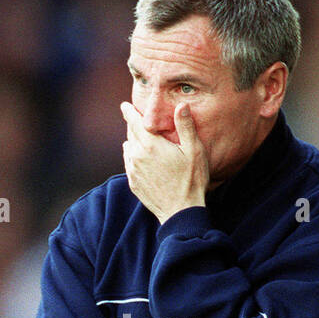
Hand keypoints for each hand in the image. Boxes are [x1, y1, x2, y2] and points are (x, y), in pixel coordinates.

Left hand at [120, 101, 207, 223]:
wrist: (180, 212)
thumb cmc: (191, 181)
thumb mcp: (194, 151)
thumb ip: (186, 126)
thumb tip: (181, 105)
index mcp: (150, 144)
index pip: (133, 121)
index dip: (128, 111)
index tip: (124, 105)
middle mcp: (137, 155)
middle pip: (130, 133)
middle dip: (133, 125)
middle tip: (138, 120)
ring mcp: (133, 171)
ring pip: (128, 148)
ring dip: (133, 141)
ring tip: (142, 139)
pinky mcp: (133, 183)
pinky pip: (129, 163)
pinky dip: (133, 156)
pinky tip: (141, 158)